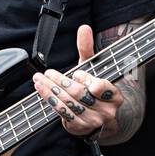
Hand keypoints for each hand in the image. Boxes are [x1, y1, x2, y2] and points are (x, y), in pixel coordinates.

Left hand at [32, 24, 120, 139]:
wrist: (98, 115)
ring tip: (39, 80)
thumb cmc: (94, 87)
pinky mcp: (80, 128)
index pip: (99, 87)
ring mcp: (93, 121)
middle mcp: (107, 111)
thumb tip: (84, 28)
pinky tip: (41, 90)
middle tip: (48, 73)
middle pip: (80, 94)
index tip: (75, 73)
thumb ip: (88, 48)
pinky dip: (50, 100)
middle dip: (61, 82)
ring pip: (69, 103)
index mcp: (114, 95)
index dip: (86, 80)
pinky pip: (62, 113)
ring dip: (51, 90)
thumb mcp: (92, 67)